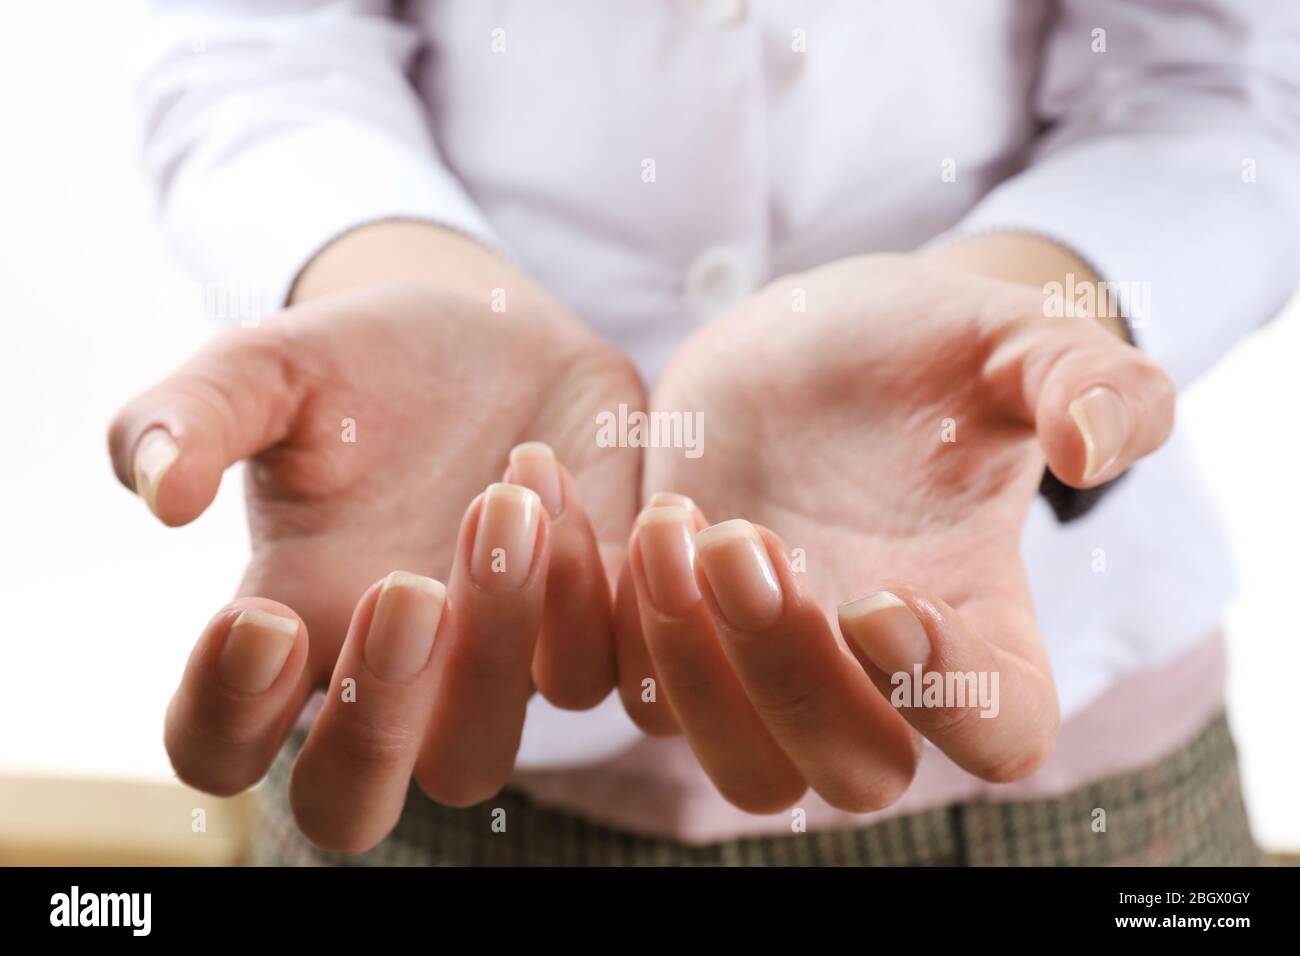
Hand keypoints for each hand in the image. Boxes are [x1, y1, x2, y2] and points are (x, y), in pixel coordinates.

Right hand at [109, 226, 643, 850]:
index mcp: (288, 620)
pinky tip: (560, 472)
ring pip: (479, 754)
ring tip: (510, 489)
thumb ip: (197, 415)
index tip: (262, 618)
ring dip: (499, 640)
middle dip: (377, 717)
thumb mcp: (272, 367)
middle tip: (406, 589)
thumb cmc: (368, 362)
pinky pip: (598, 679)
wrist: (496, 333)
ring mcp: (489, 668)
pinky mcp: (585, 630)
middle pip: (352, 803)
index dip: (226, 715)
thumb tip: (157, 492)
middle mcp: (386, 673)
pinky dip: (587, 597)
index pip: (219, 745)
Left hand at [616, 246, 1174, 812]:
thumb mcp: (1018, 340)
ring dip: (686, 661)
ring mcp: (765, 657)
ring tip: (671, 522)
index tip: (885, 597)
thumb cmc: (932, 348)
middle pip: (849, 771)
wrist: (822, 343)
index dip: (952, 699)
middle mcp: (872, 668)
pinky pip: (621, 681)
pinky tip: (570, 496)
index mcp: (977, 615)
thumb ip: (1092, 381)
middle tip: (741, 544)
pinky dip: (587, 613)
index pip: (1000, 731)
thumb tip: (1099, 448)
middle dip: (788, 677)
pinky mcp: (674, 623)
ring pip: (730, 756)